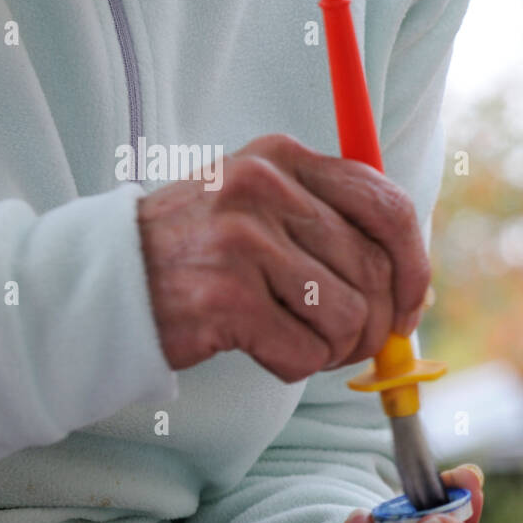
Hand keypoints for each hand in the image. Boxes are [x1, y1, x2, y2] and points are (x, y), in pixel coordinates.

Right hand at [137, 133, 429, 381]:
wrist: (105, 281)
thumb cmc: (201, 254)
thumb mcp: (263, 208)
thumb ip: (334, 228)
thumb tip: (417, 289)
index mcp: (285, 157)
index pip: (388, 206)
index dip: (415, 264)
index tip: (413, 303)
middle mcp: (265, 187)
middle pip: (374, 270)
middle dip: (379, 323)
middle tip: (355, 343)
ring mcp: (243, 239)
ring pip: (347, 317)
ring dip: (335, 349)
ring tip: (303, 344)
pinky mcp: (225, 296)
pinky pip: (306, 351)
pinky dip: (296, 365)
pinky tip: (265, 351)